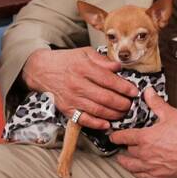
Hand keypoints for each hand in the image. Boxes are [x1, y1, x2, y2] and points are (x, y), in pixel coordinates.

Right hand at [23, 46, 137, 129]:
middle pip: (105, 97)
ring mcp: (71, 98)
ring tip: (123, 113)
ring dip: (114, 114)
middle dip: (123, 103)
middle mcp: (77, 84)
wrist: (42, 70)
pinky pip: (83, 119)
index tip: (135, 92)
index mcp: (84, 68)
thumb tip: (118, 67)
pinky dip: (96, 124)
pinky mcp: (66, 109)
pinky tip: (107, 124)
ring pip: (97, 110)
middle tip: (131, 104)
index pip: (109, 80)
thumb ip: (103, 60)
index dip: (124, 87)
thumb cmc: (67, 61)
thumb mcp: (85, 53)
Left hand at [110, 88, 176, 177]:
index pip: (123, 137)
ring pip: (131, 166)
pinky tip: (138, 170)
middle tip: (124, 144)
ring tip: (123, 159)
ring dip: (126, 162)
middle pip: (127, 151)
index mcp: (145, 138)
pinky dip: (138, 172)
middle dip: (125, 147)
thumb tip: (148, 92)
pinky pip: (142, 176)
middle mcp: (145, 155)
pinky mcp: (159, 177)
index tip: (113, 135)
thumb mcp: (172, 114)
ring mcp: (151, 168)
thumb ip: (157, 103)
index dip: (116, 136)